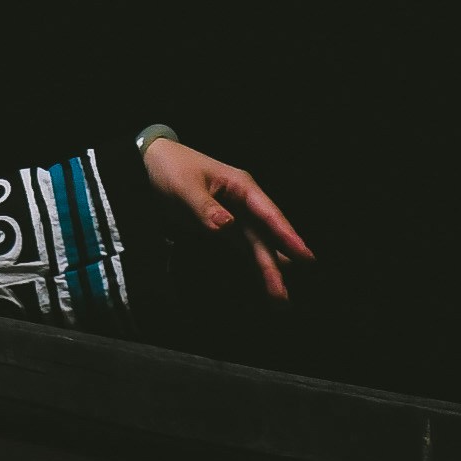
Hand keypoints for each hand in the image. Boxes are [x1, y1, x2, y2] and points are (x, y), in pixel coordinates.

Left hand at [139, 135, 309, 304]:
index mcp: (241, 187)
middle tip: (284, 295)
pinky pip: (243, 248)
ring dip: (267, 270)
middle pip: (266, 237)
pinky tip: (266, 280)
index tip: (305, 257)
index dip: (288, 236)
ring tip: (279, 298)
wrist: (155, 162)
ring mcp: (236, 216)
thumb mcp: (185, 187)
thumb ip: (205, 208)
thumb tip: (227, 226)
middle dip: (276, 266)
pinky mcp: (224, 228)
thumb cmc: (172, 168)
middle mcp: (244, 203)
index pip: (269, 215)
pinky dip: (254, 264)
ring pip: (257, 246)